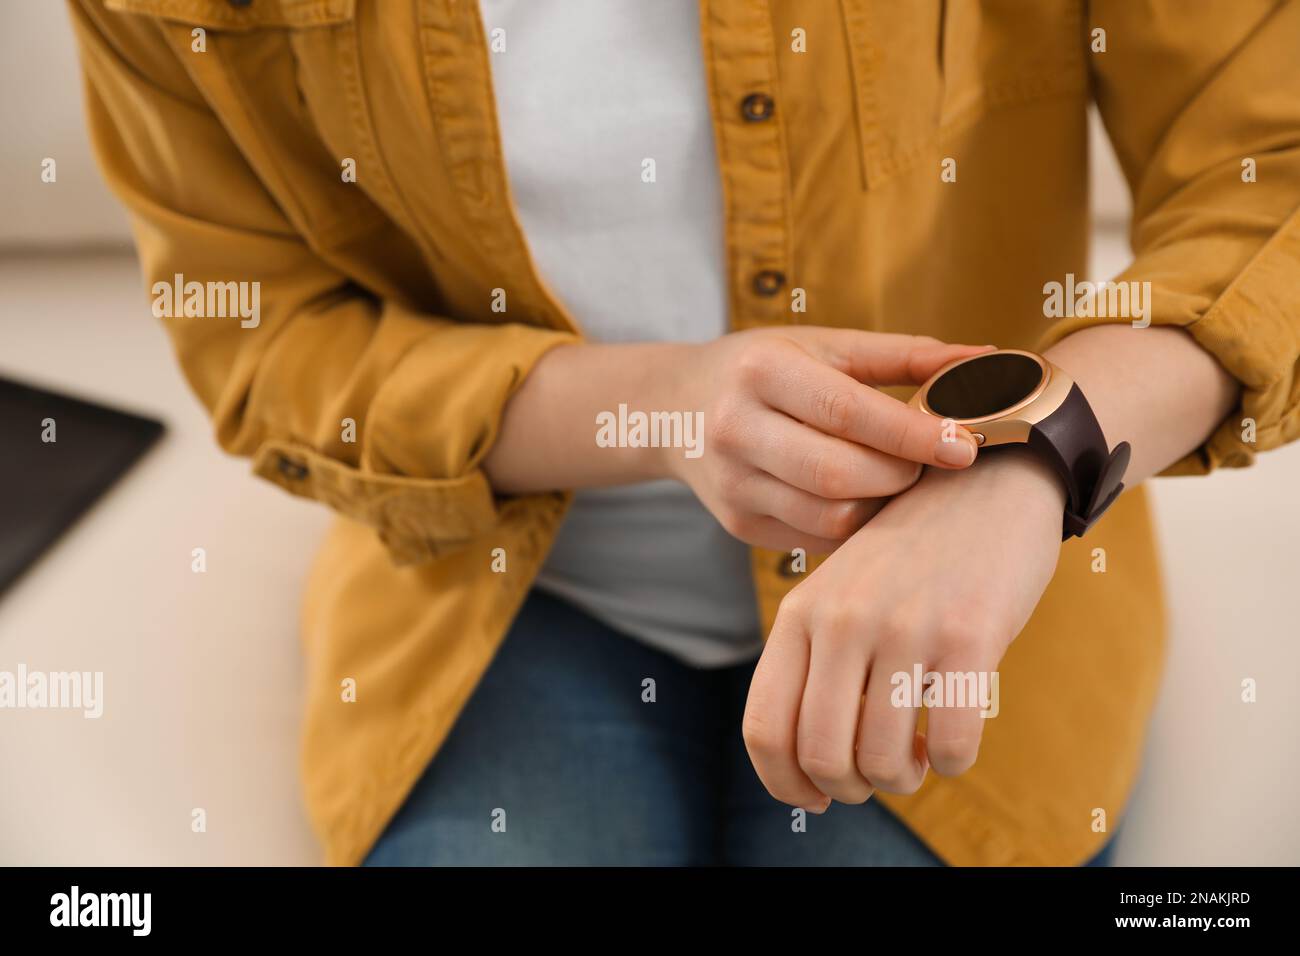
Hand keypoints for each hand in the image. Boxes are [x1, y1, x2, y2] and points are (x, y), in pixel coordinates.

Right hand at [660, 327, 990, 552]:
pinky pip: (816, 538)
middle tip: (935, 465)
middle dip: (902, 476)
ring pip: (830, 518)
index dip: (913, 434)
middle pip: (840, 475)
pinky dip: (855, 527)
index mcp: (761, 373)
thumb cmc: (764, 369)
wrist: (674, 409)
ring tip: (902, 483)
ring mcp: (734, 485)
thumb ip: (903, 355)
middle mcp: (737, 430)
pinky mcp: (738, 524)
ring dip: (883, 508)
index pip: (848, 413)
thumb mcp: (823, 345)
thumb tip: (986, 360)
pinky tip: (871, 504)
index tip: (966, 446)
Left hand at [741, 446, 1066, 809]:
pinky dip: (954, 762)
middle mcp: (843, 620)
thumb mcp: (839, 594)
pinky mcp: (970, 636)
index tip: (814, 799)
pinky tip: (953, 741)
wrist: (987, 482)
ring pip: (885, 761)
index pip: (765, 728)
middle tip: (877, 775)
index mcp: (801, 613)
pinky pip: (954, 745)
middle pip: (822, 756)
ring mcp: (905, 627)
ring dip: (902, 780)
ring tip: (917, 756)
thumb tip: (808, 772)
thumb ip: (813, 663)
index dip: (784, 784)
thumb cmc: (912, 557)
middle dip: (850, 788)